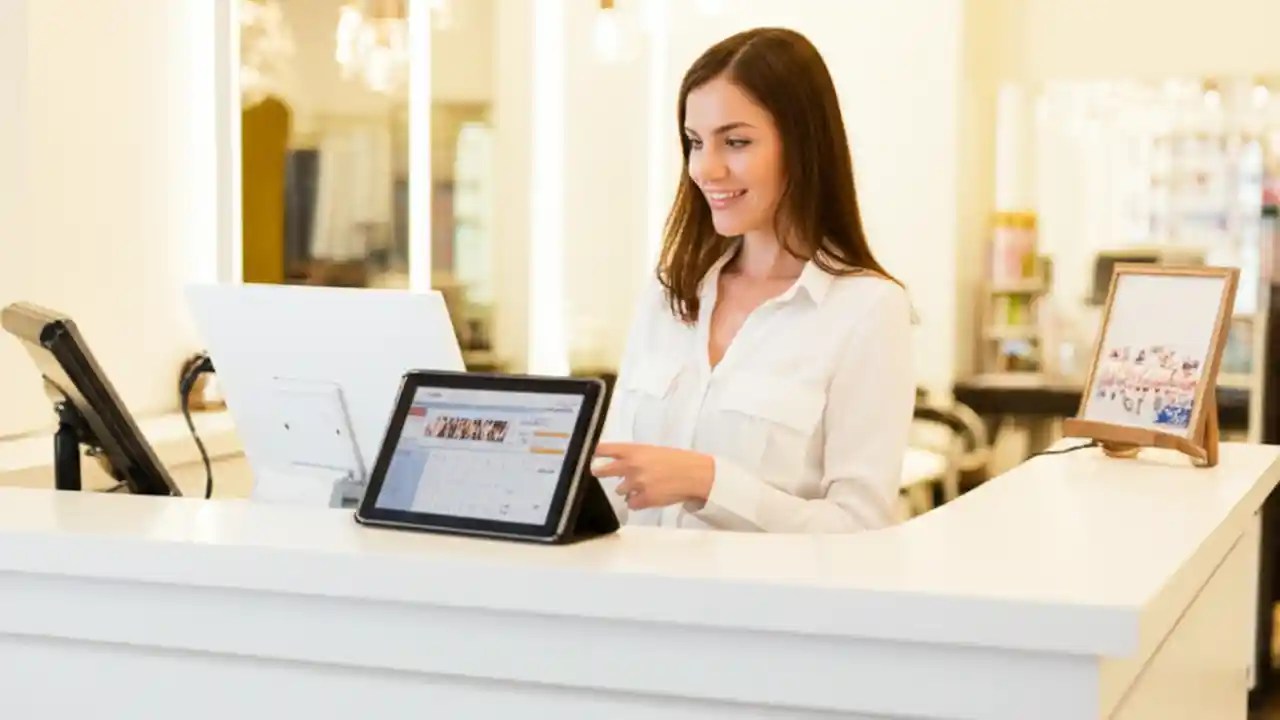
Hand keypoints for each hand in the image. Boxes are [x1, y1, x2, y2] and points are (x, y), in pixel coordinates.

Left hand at [592, 442, 713, 510]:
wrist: (694, 474)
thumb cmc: (676, 460)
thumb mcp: (653, 451)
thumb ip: (634, 457)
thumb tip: (619, 464)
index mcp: (634, 451)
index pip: (605, 449)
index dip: (593, 452)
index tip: (585, 454)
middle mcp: (631, 466)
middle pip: (603, 470)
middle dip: (599, 472)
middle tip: (596, 472)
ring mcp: (636, 484)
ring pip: (619, 490)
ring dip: (628, 489)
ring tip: (644, 485)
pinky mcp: (643, 499)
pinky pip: (631, 504)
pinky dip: (638, 502)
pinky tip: (649, 496)